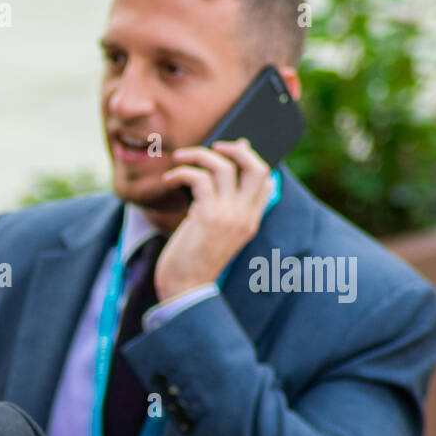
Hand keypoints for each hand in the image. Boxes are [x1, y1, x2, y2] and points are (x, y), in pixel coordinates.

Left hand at [153, 139, 273, 300]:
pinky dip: (182, 172)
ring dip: (199, 155)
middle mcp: (245, 216)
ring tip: (180, 158)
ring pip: (224, 166)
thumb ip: (221, 210)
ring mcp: (229, 215)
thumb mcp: (214, 235)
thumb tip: (213, 180)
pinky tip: (169, 180)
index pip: (267, 182)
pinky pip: (199, 178)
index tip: (233, 149)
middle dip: (235, 149)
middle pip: (256, 166)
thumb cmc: (193, 262)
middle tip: (214, 145)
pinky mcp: (207, 215)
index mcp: (251, 222)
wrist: (184, 290)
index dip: (252, 160)